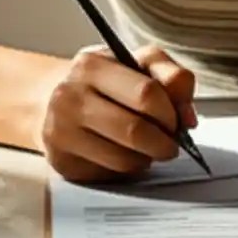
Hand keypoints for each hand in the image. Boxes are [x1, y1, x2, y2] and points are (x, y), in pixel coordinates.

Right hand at [40, 45, 197, 182]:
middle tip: (171, 143)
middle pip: (135, 131)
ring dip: (147, 158)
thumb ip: (172, 77)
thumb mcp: (138, 63)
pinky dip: (127, 168)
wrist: (49, 98)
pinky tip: (124, 153)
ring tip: (147, 147)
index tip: (177, 120)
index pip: (146, 94)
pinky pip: (109, 174)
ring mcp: (61, 132)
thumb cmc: (103, 81)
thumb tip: (188, 117)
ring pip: (124, 159)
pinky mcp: (62, 161)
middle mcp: (70, 97)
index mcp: (92, 65)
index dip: (171, 112)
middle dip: (164, 142)